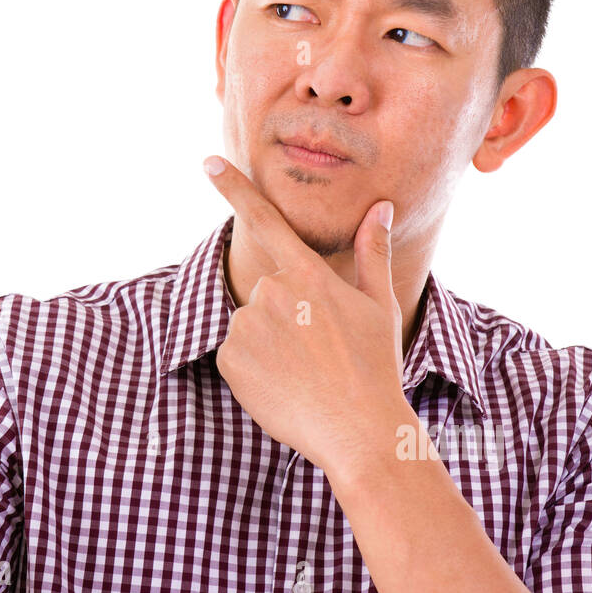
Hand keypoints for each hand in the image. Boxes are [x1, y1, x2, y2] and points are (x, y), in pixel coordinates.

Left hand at [203, 154, 414, 481]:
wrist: (357, 431)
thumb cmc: (375, 368)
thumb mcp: (378, 306)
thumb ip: (371, 252)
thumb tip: (382, 206)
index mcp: (307, 274)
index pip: (264, 219)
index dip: (233, 188)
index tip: (209, 162)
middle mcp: (271, 292)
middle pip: (267, 291)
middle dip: (286, 315)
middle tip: (320, 351)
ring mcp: (246, 326)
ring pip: (251, 324)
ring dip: (270, 344)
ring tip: (305, 373)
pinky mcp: (228, 359)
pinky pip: (235, 355)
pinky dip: (254, 369)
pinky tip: (283, 387)